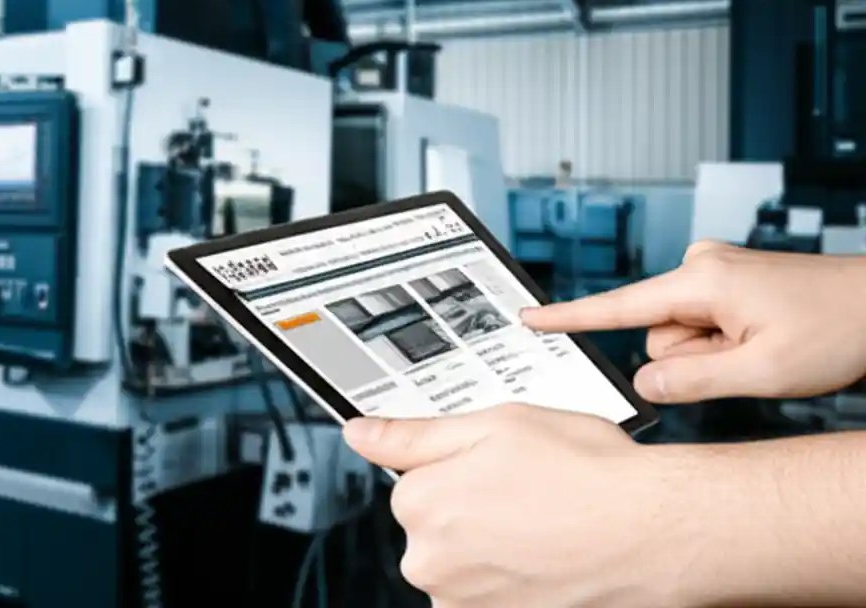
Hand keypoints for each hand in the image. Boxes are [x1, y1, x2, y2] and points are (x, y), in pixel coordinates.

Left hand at [345, 405, 694, 606]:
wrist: (655, 532)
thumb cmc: (588, 475)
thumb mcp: (495, 423)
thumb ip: (413, 434)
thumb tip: (359, 433)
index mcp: (419, 504)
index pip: (413, 482)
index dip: (458, 468)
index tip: (497, 467)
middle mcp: (430, 563)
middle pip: (436, 528)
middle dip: (472, 511)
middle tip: (530, 494)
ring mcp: (464, 604)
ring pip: (464, 566)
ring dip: (494, 549)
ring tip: (547, 526)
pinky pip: (490, 596)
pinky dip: (514, 581)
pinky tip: (549, 560)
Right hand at [523, 241, 865, 403]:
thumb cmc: (838, 328)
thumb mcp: (762, 372)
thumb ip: (691, 383)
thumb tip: (644, 383)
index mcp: (700, 282)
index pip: (619, 307)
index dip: (570, 316)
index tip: (530, 318)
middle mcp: (700, 268)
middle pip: (658, 334)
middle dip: (693, 358)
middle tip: (750, 359)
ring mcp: (714, 273)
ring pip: (682, 335)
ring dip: (714, 353)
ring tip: (766, 346)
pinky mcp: (727, 282)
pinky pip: (703, 325)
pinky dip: (725, 342)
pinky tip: (765, 337)